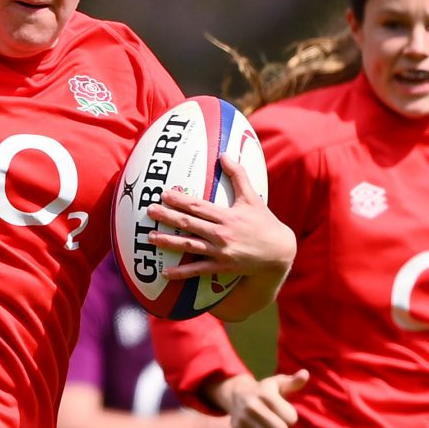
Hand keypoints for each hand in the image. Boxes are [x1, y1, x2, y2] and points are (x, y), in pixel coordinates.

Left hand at [148, 154, 295, 281]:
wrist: (278, 253)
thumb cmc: (264, 223)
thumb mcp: (252, 197)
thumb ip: (238, 176)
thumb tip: (225, 154)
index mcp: (226, 216)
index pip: (198, 206)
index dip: (180, 200)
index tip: (164, 194)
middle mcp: (221, 233)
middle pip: (189, 224)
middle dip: (167, 217)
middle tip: (150, 211)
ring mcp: (220, 251)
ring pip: (189, 245)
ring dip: (168, 242)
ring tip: (150, 237)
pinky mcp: (221, 267)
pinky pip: (198, 270)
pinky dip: (181, 272)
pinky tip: (165, 273)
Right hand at [214, 369, 309, 427]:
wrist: (238, 395)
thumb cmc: (266, 390)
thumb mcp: (280, 383)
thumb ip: (293, 382)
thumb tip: (305, 374)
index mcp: (266, 394)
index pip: (290, 419)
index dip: (291, 417)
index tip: (286, 412)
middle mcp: (252, 406)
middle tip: (280, 422)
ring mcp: (243, 418)